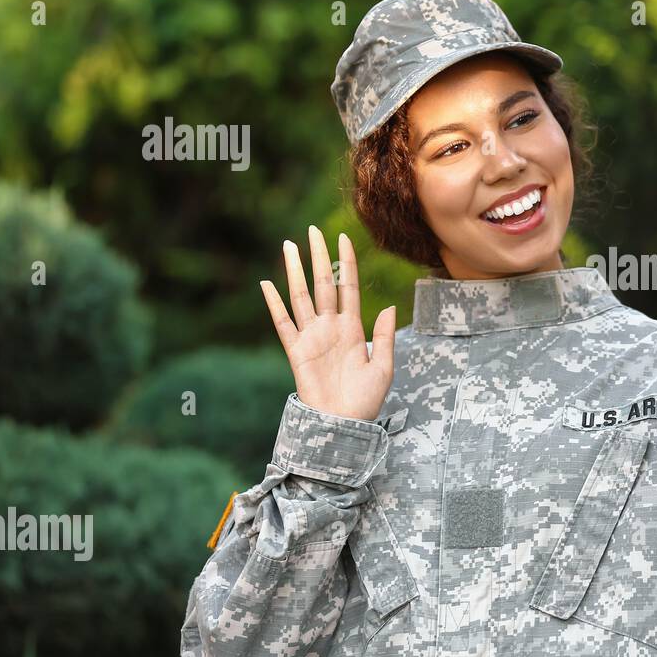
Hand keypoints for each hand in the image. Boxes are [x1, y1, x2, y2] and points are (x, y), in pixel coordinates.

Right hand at [259, 226, 396, 420]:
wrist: (343, 425)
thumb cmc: (365, 401)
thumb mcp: (384, 368)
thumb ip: (384, 337)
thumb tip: (388, 307)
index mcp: (353, 329)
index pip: (349, 287)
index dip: (347, 263)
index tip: (344, 238)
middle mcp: (331, 327)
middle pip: (323, 284)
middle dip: (319, 257)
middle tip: (312, 230)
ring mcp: (312, 337)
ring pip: (301, 296)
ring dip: (295, 271)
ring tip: (288, 246)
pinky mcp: (296, 352)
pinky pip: (283, 323)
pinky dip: (274, 303)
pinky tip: (267, 284)